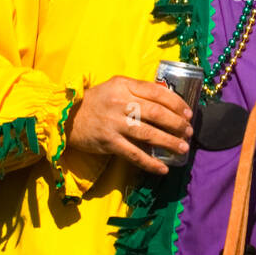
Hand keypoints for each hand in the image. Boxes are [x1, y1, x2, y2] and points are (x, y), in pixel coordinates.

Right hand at [65, 76, 193, 175]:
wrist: (67, 118)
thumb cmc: (96, 102)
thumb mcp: (115, 87)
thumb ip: (138, 90)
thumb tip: (168, 99)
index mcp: (124, 85)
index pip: (156, 92)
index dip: (176, 103)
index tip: (188, 113)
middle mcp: (120, 102)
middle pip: (156, 113)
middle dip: (177, 123)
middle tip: (189, 131)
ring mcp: (114, 123)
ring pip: (149, 133)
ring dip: (169, 142)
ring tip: (183, 148)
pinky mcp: (109, 142)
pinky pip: (134, 154)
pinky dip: (150, 163)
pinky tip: (163, 169)